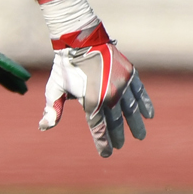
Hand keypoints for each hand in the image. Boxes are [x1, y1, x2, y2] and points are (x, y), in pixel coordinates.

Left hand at [37, 26, 152, 157]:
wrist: (80, 40)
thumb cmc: (65, 66)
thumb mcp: (54, 89)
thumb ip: (52, 109)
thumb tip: (43, 127)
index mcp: (91, 102)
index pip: (99, 129)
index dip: (103, 143)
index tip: (107, 154)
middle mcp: (109, 96)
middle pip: (116, 122)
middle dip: (118, 136)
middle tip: (120, 145)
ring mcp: (122, 85)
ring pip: (131, 110)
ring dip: (135, 124)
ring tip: (140, 136)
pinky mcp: (130, 74)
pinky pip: (140, 93)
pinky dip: (145, 105)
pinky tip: (149, 116)